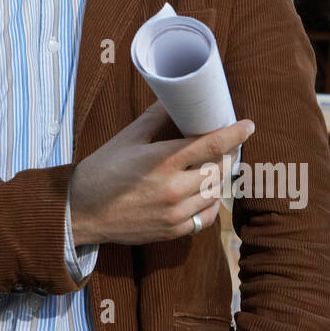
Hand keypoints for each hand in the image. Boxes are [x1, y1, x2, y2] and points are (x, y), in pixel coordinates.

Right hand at [68, 101, 253, 246]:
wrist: (82, 212)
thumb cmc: (102, 170)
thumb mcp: (127, 139)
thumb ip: (155, 119)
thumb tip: (176, 99)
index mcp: (162, 161)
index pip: (211, 144)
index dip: (234, 134)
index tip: (248, 125)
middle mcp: (172, 189)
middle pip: (218, 170)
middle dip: (226, 155)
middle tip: (225, 145)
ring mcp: (174, 213)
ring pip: (215, 194)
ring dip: (219, 179)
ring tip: (212, 167)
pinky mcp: (173, 231)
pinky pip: (206, 217)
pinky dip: (210, 203)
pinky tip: (203, 192)